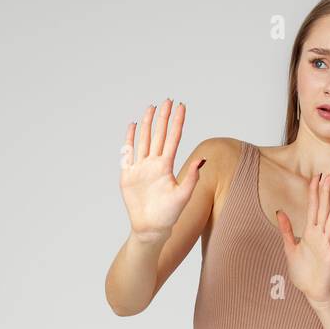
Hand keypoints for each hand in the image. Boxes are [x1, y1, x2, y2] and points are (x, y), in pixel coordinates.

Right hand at [119, 99, 203, 241]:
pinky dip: (130, 138)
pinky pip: (128, 152)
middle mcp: (154, 164)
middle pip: (159, 135)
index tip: (182, 107)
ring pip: (145, 140)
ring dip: (148, 123)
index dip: (177, 123)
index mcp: (167, 167)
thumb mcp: (183, 196)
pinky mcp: (128, 174)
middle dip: (164, 117)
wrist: (150, 228)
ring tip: (152, 107)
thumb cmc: (169, 215)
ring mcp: (141, 167)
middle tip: (168, 100)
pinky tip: (134, 126)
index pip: (173, 139)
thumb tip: (202, 160)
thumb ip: (192, 178)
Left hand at [274, 171, 329, 305]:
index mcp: (310, 232)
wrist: (312, 291)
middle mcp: (320, 235)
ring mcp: (328, 242)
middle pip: (323, 208)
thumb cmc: (302, 272)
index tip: (315, 177)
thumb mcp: (289, 248)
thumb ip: (286, 230)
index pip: (313, 207)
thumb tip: (279, 212)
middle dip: (326, 192)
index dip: (313, 192)